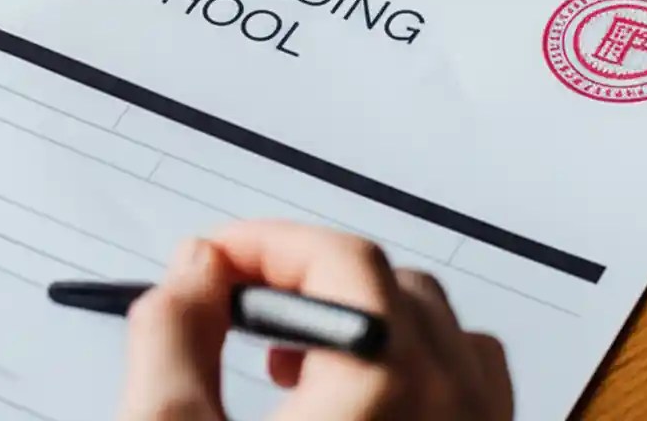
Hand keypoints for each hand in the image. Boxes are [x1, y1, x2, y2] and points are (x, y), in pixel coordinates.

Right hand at [120, 220, 512, 419]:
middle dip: (303, 279)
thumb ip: (172, 338)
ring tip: (291, 362)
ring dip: (362, 319)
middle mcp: (452, 407)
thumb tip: (193, 270)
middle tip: (233, 309)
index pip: (341, 259)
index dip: (265, 242)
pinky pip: (473, 384)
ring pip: (439, 331)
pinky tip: (353, 400)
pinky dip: (415, 367)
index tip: (213, 262)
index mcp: (383, 383)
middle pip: (389, 284)